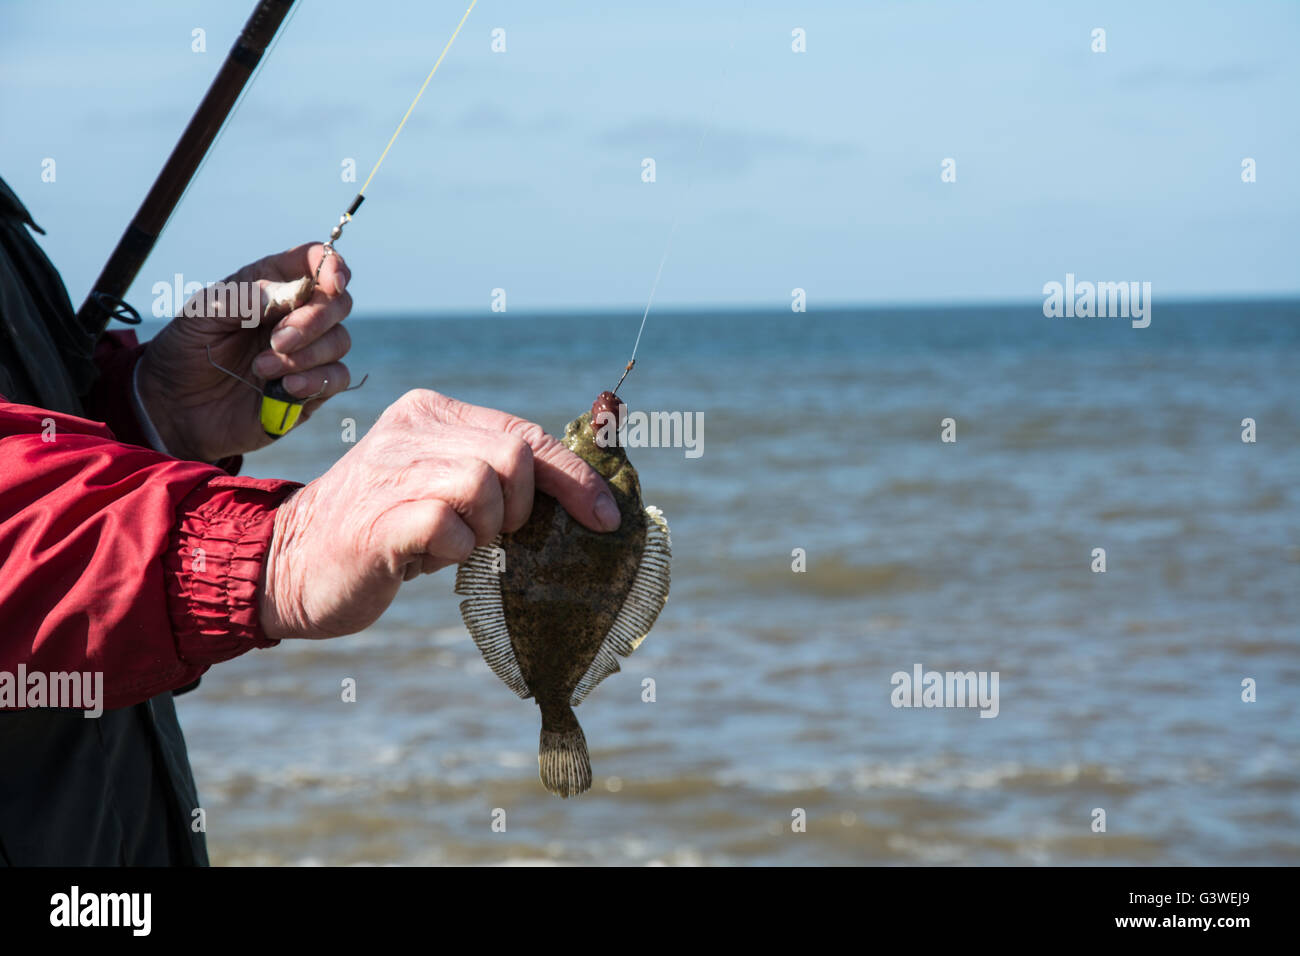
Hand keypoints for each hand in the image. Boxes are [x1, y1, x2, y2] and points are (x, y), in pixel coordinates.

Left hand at [136, 243, 352, 461]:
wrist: (175, 407)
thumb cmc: (186, 352)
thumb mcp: (201, 316)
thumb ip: (243, 298)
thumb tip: (288, 293)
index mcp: (270, 286)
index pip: (314, 262)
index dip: (332, 265)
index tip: (333, 283)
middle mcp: (294, 316)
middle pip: (338, 303)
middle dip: (315, 319)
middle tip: (277, 340)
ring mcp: (306, 353)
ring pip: (339, 341)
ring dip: (306, 355)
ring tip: (261, 368)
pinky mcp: (310, 389)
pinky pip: (336, 378)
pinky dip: (315, 380)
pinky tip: (285, 387)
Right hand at [260, 389, 622, 639]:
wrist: (289, 563)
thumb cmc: (383, 531)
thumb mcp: (439, 487)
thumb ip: (493, 478)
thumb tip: (579, 497)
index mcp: (431, 413)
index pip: (526, 433)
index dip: (575, 477)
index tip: (608, 517)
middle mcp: (412, 428)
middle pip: (515, 454)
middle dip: (522, 506)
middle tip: (493, 534)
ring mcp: (392, 469)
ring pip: (486, 486)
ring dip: (484, 531)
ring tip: (446, 544)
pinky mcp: (379, 518)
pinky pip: (450, 527)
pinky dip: (453, 551)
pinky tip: (422, 558)